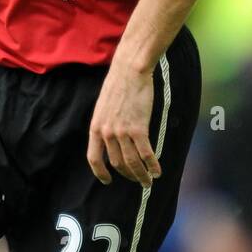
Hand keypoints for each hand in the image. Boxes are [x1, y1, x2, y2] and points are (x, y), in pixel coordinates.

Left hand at [87, 60, 160, 186]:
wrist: (130, 71)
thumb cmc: (119, 86)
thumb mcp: (103, 108)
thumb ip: (105, 125)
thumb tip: (111, 140)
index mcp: (95, 128)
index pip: (94, 158)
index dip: (100, 173)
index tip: (107, 180)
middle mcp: (107, 133)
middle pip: (117, 164)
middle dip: (128, 175)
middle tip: (138, 180)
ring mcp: (122, 132)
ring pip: (132, 163)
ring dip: (141, 175)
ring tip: (148, 181)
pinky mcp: (139, 128)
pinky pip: (146, 154)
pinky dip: (152, 165)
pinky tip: (157, 171)